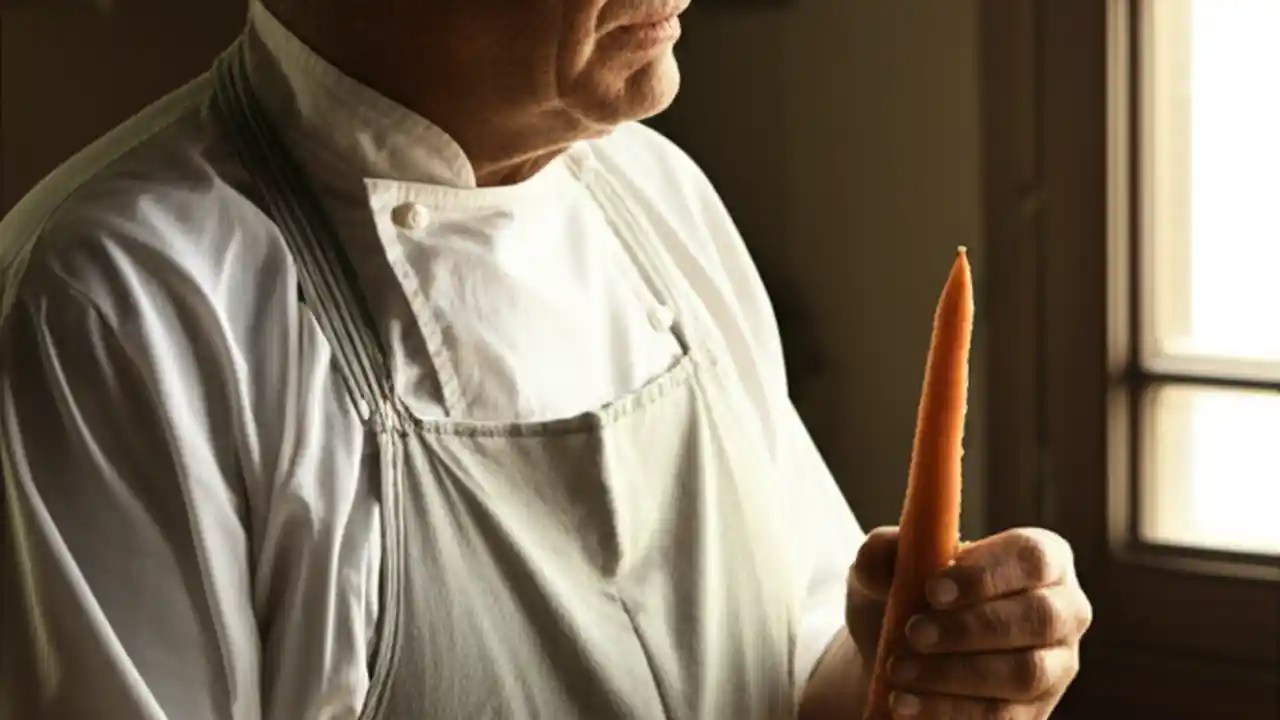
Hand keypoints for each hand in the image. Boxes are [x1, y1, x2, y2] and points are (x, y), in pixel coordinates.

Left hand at [847, 527, 1092, 718]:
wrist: (900, 652)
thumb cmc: (906, 593)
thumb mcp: (888, 564)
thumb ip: (885, 550)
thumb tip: (889, 551)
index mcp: (1039, 557)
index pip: (1032, 557)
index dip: (986, 575)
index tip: (933, 590)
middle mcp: (1062, 609)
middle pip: (1038, 617)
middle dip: (969, 628)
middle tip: (914, 634)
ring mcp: (1055, 666)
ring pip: (1023, 673)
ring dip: (955, 674)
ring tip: (899, 671)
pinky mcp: (1034, 712)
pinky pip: (1002, 717)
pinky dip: (949, 711)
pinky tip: (905, 704)